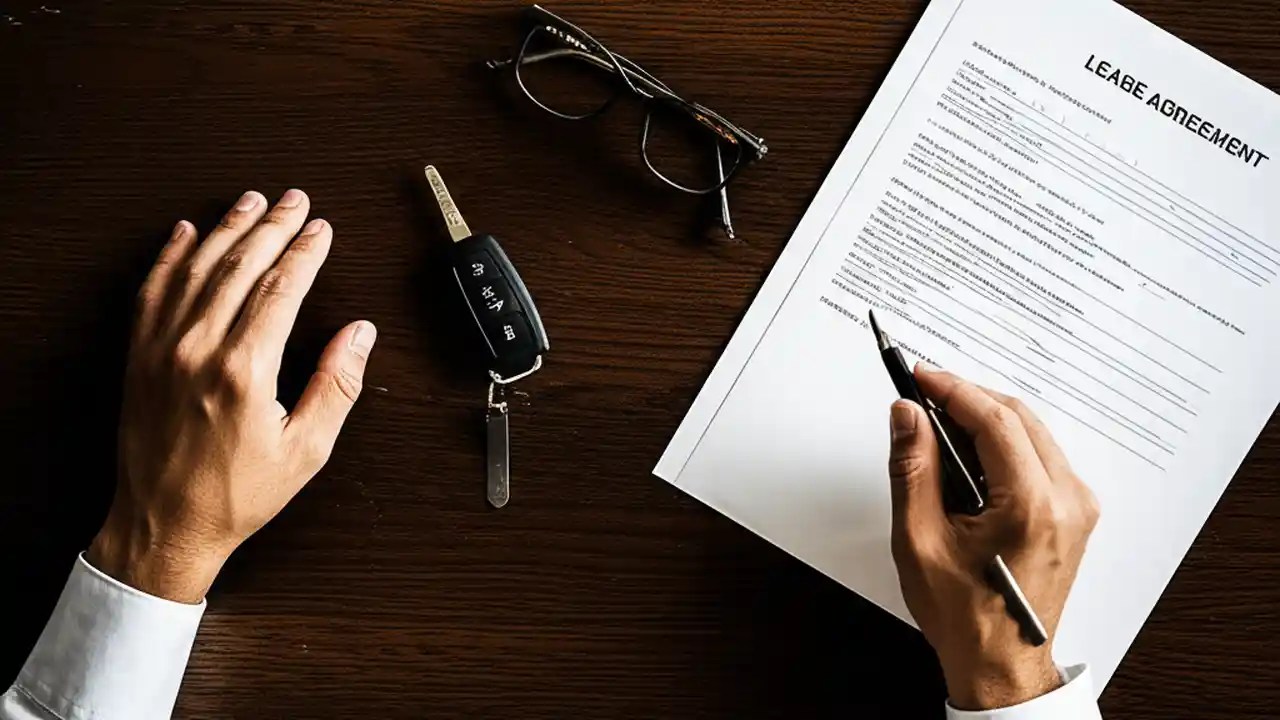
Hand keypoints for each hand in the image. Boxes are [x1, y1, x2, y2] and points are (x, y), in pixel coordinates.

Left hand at [88, 189, 375, 603]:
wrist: (164, 525)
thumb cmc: (236, 495)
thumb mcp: (307, 450)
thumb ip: (338, 386)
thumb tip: (361, 334)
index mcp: (244, 370)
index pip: (282, 288)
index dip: (306, 252)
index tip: (322, 229)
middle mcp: (198, 349)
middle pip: (241, 265)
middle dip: (273, 226)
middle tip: (295, 200)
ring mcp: (162, 348)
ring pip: (197, 268)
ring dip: (227, 228)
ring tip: (251, 202)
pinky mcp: (138, 356)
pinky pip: (153, 290)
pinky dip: (170, 256)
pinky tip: (184, 233)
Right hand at [886, 365, 1099, 709]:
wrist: (1002, 664)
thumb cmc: (964, 615)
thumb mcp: (919, 540)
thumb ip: (913, 469)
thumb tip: (907, 416)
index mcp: (1031, 506)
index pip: (994, 420)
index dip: (953, 389)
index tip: (920, 376)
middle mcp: (1066, 500)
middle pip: (1018, 417)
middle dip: (968, 398)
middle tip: (924, 396)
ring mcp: (1077, 506)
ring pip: (1032, 432)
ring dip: (986, 419)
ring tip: (939, 426)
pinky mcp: (1075, 513)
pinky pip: (1040, 456)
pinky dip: (1004, 444)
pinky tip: (969, 456)